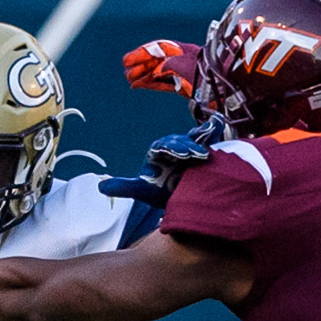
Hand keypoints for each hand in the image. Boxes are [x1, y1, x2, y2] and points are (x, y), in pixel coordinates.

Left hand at [99, 116, 227, 208]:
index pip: (164, 145)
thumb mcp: (144, 192)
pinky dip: (214, 129)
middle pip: (181, 140)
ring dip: (203, 138)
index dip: (173, 147)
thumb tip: (100, 187)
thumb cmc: (161, 191)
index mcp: (158, 151)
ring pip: (196, 137)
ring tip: (211, 147)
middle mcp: (174, 145)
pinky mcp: (205, 147)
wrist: (182, 197)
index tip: (183, 154)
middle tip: (198, 155)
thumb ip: (125, 187)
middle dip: (189, 146)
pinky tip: (219, 123)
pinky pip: (209, 135)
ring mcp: (190, 145)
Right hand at [121, 38, 200, 99]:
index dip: (141, 54)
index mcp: (182, 50)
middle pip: (156, 61)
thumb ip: (167, 65)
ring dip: (143, 76)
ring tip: (130, 81)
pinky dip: (150, 84)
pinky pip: (163, 83)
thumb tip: (156, 71)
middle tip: (126, 73)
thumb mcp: (183, 65)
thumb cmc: (208, 71)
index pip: (157, 49)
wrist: (225, 86)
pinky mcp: (184, 86)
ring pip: (157, 73)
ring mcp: (182, 73)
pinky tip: (139, 85)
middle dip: (140, 66)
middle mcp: (181, 59)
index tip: (127, 61)